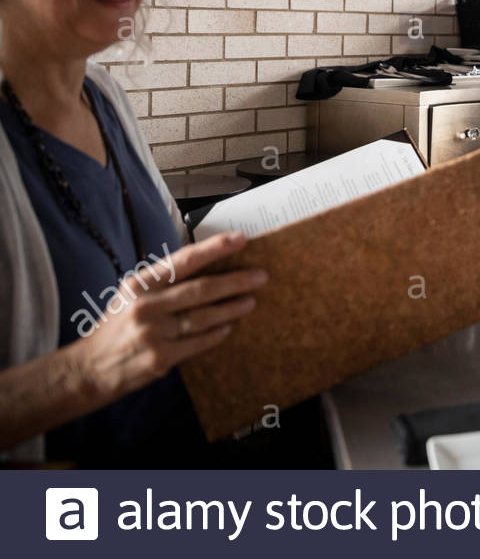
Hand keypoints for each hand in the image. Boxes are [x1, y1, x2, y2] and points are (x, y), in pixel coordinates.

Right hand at [74, 232, 266, 400]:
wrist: (90, 368)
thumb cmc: (119, 326)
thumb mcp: (131, 295)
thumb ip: (163, 283)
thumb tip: (208, 267)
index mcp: (140, 284)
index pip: (183, 260)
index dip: (214, 248)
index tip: (240, 239)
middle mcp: (146, 305)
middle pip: (201, 290)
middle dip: (236, 282)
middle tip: (260, 277)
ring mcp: (154, 332)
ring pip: (204, 317)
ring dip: (232, 308)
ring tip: (250, 301)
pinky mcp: (161, 357)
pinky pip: (199, 342)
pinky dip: (216, 334)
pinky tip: (228, 327)